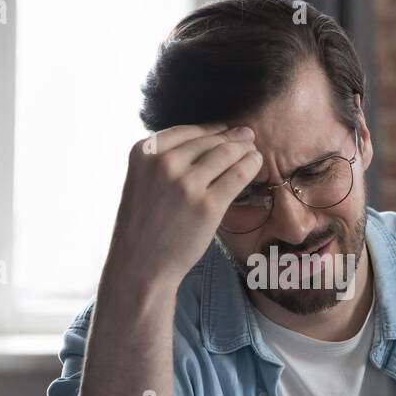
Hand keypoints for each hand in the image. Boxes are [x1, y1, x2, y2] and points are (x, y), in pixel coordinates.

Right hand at [102, 122, 261, 293]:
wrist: (139, 266)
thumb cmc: (141, 227)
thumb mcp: (140, 182)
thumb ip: (161, 161)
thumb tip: (201, 143)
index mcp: (143, 153)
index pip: (187, 131)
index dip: (211, 129)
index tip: (225, 129)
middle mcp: (164, 163)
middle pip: (209, 140)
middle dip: (231, 137)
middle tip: (247, 136)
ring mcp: (187, 184)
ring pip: (227, 153)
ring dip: (244, 148)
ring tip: (253, 149)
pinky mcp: (208, 205)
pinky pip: (238, 175)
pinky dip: (251, 165)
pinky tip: (256, 163)